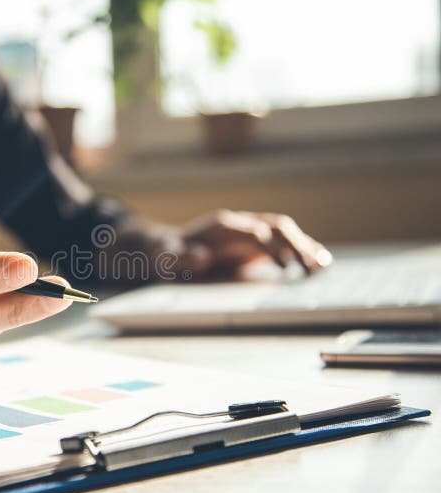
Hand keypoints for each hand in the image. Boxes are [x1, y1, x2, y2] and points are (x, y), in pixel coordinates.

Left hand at [179, 209, 331, 278]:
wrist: (170, 248)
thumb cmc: (168, 255)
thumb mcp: (167, 258)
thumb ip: (181, 257)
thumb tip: (202, 258)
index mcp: (221, 226)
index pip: (253, 231)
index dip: (270, 247)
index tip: (285, 266)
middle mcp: (240, 224)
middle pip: (275, 226)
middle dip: (295, 245)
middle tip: (311, 268)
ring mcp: (251, 232)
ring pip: (284, 232)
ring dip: (304, 246)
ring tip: (323, 265)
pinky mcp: (257, 244)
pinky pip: (284, 243)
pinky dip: (302, 250)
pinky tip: (320, 262)